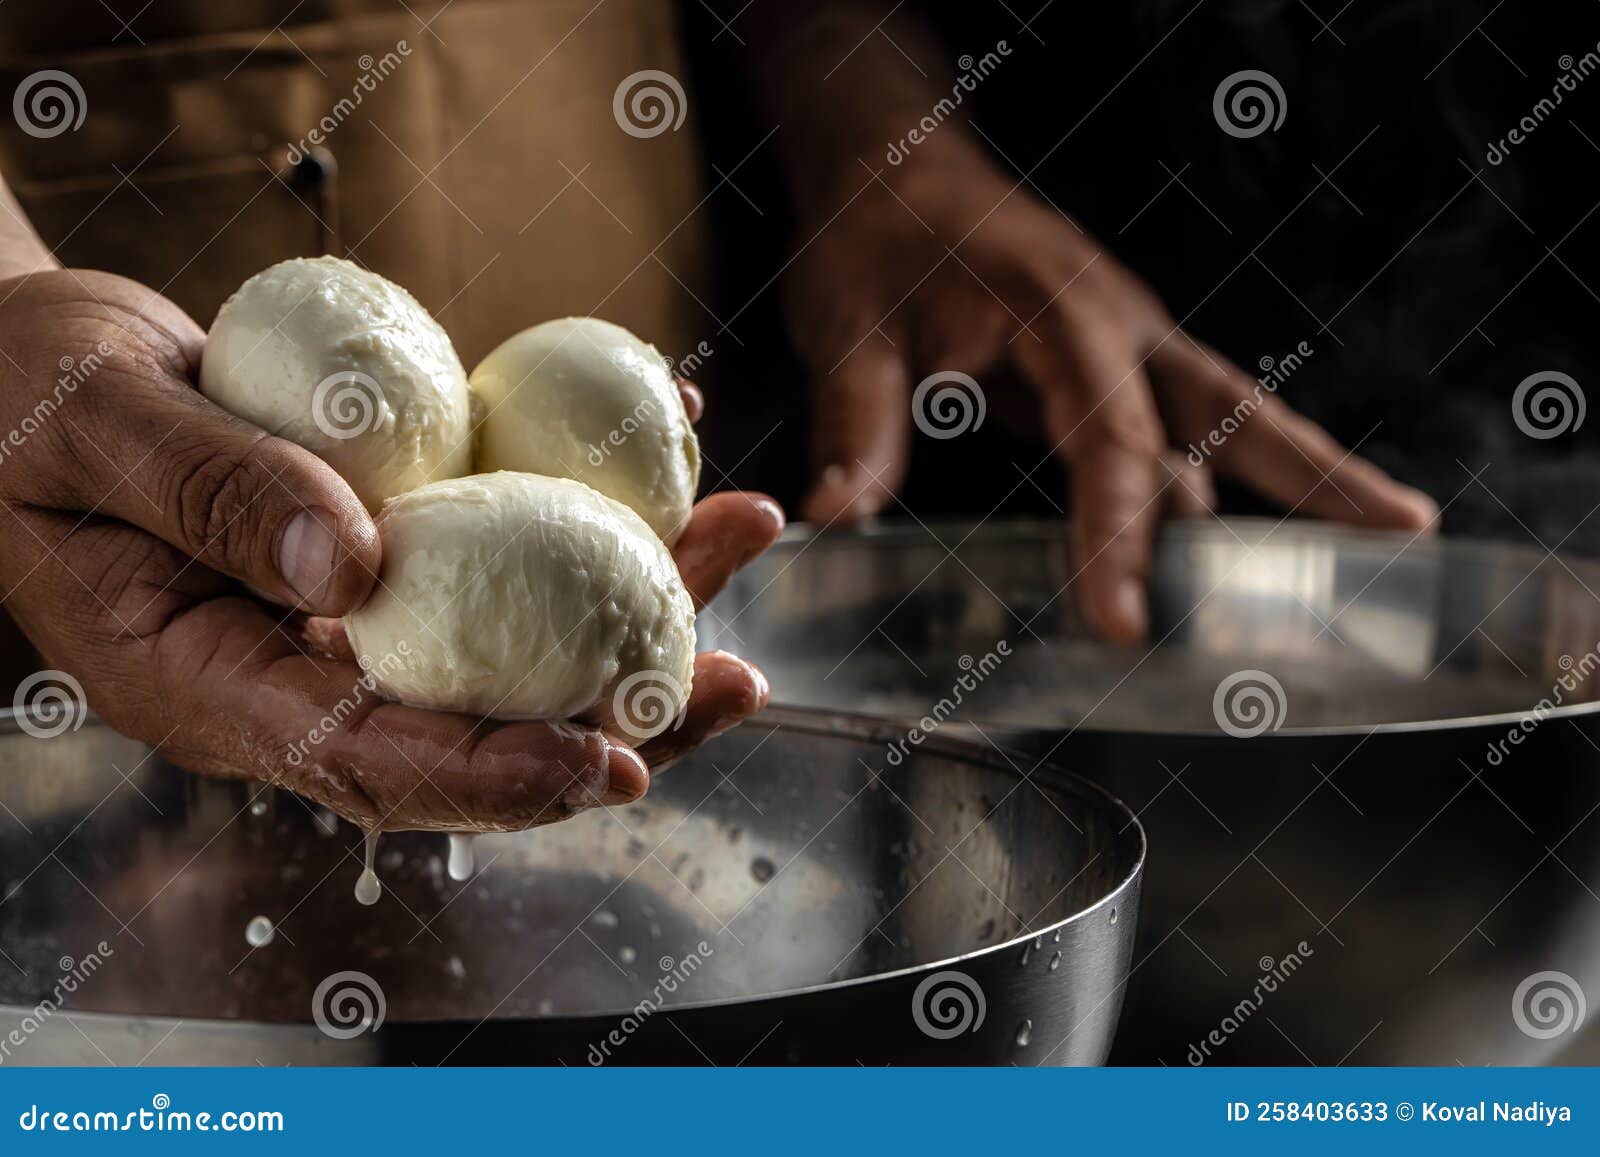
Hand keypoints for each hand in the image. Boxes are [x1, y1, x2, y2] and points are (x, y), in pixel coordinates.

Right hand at [0, 269, 782, 831]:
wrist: (19, 367)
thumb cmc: (15, 398)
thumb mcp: (88, 426)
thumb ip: (208, 489)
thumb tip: (358, 564)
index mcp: (212, 684)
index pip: (371, 762)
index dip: (496, 775)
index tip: (610, 763)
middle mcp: (298, 672)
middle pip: (480, 725)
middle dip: (619, 715)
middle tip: (736, 682)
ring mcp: (350, 615)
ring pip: (514, 641)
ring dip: (638, 601)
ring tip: (743, 532)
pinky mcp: (387, 548)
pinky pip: (498, 549)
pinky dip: (588, 513)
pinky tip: (668, 456)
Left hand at [786, 138, 1436, 642]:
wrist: (893, 167)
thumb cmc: (876, 237)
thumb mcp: (848, 327)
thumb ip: (858, 424)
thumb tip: (840, 520)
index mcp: (1060, 310)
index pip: (1111, 439)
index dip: (1121, 534)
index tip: (1123, 621)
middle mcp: (1118, 324)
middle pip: (1237, 409)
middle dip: (1321, 476)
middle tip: (1405, 537)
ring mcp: (1128, 341)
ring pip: (1230, 420)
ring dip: (1300, 483)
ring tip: (1376, 556)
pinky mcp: (1117, 364)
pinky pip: (1189, 430)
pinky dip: (1230, 481)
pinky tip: (1253, 540)